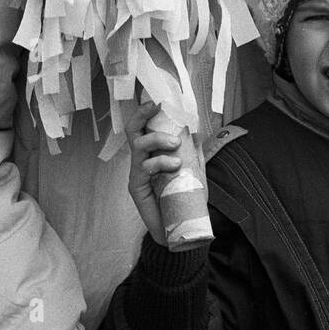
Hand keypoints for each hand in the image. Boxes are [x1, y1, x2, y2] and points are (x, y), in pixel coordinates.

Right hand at [126, 101, 181, 245]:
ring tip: (175, 145)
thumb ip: (193, 152)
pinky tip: (174, 165)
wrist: (179, 228)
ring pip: (139, 146)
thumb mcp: (193, 171)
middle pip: (133, 132)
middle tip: (156, 108)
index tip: (158, 101)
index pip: (145, 128)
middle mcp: (142, 160)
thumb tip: (195, 130)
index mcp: (153, 153)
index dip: (146, 113)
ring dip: (158, 139)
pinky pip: (144, 168)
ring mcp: (137, 173)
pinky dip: (160, 162)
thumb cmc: (184, 198)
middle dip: (141, 116)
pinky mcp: (136, 188)